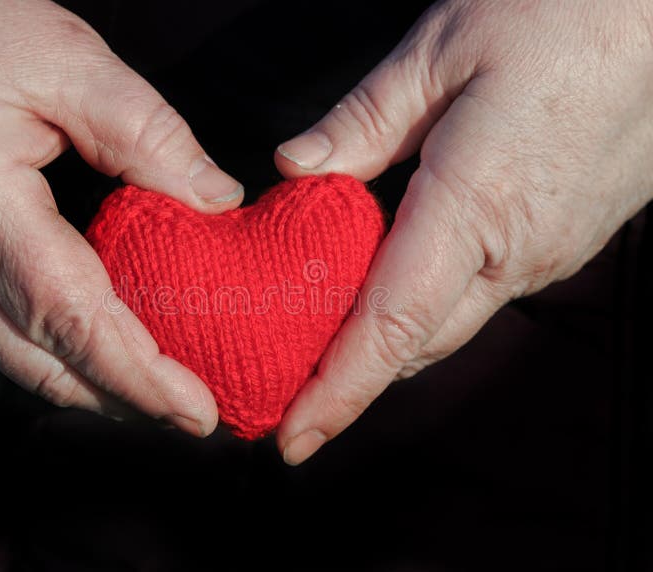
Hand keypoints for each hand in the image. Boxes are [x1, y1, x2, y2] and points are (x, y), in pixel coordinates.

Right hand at [0, 0, 244, 434]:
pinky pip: (3, 331)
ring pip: (19, 359)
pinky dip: (61, 356)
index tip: (196, 412)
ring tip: (158, 400)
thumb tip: (218, 202)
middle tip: (193, 420)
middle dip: (123, 404)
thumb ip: (150, 136)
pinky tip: (103, 351)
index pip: (73, 320)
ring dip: (93, 390)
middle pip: (44, 362)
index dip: (139, 377)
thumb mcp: (68, 62)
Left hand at [274, 0, 652, 462]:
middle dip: (350, 379)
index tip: (294, 441)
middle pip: (417, 340)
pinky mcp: (565, 238)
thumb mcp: (442, 50)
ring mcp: (551, 250)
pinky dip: (426, 304)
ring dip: (386, 342)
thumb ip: (362, 122)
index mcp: (476, 203)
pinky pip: (481, 291)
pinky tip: (391, 286)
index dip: (339, 390)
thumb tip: (294, 169)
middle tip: (286, 395)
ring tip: (324, 351)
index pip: (392, 325)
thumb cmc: (559, 11)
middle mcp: (519, 249)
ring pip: (450, 320)